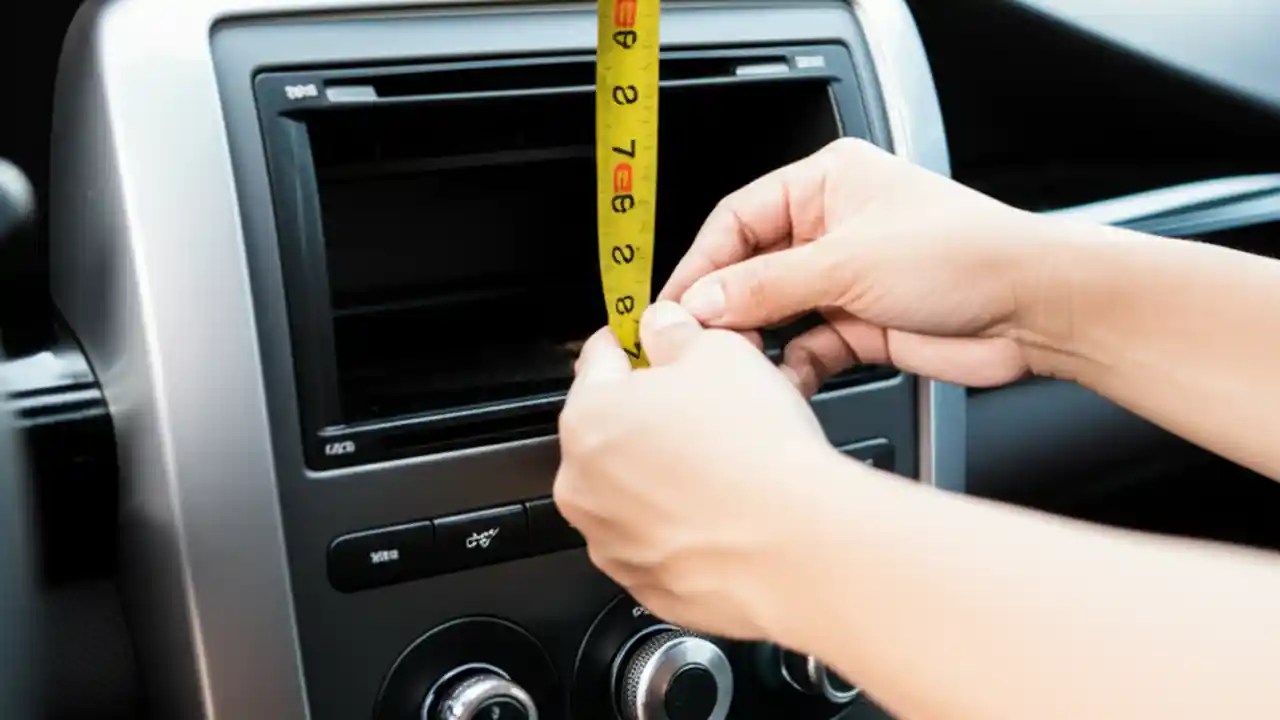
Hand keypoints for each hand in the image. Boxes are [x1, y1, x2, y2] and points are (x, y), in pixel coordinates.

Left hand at [553, 302, 852, 640]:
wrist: (799, 552)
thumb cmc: (757, 454)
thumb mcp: (719, 351)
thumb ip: (674, 332)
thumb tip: (662, 328)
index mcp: (588, 417)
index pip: (600, 357)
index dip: (638, 343)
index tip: (660, 344)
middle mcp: (583, 485)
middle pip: (611, 428)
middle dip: (653, 413)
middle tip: (710, 410)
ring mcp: (610, 542)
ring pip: (631, 488)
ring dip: (664, 472)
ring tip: (725, 465)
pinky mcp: (644, 584)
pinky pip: (655, 538)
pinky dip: (681, 523)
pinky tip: (725, 511)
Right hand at [659, 137, 1060, 394]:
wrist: (1036, 309)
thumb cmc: (965, 254)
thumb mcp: (847, 263)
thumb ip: (766, 286)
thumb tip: (701, 301)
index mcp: (825, 184)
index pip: (737, 219)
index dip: (700, 263)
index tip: (671, 303)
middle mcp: (831, 227)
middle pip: (750, 269)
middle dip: (724, 308)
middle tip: (694, 343)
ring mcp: (845, 279)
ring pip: (775, 313)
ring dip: (756, 342)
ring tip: (734, 367)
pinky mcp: (861, 325)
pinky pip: (807, 347)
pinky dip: (792, 366)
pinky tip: (783, 381)